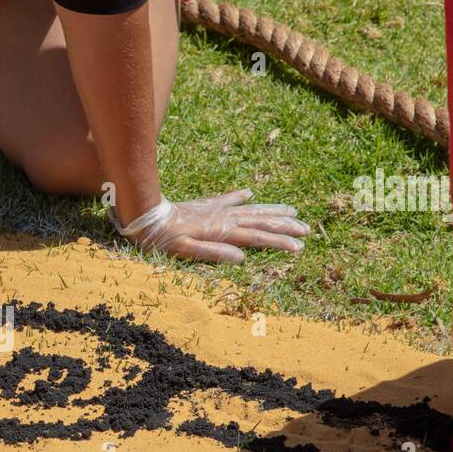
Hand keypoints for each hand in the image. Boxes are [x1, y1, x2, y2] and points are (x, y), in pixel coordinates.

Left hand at [110, 190, 308, 263]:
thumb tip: (241, 258)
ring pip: (250, 209)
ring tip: (292, 210)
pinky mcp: (205, 205)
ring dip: (271, 210)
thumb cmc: (163, 239)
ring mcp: (215, 210)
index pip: (258, 237)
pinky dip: (240, 197)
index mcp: (222, 231)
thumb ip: (213, 253)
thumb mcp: (185, 251)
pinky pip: (227, 199)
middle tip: (307, 228)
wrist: (145, 215)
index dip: (280, 242)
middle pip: (261, 221)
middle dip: (285, 225)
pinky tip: (250, 193)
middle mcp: (223, 218)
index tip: (300, 246)